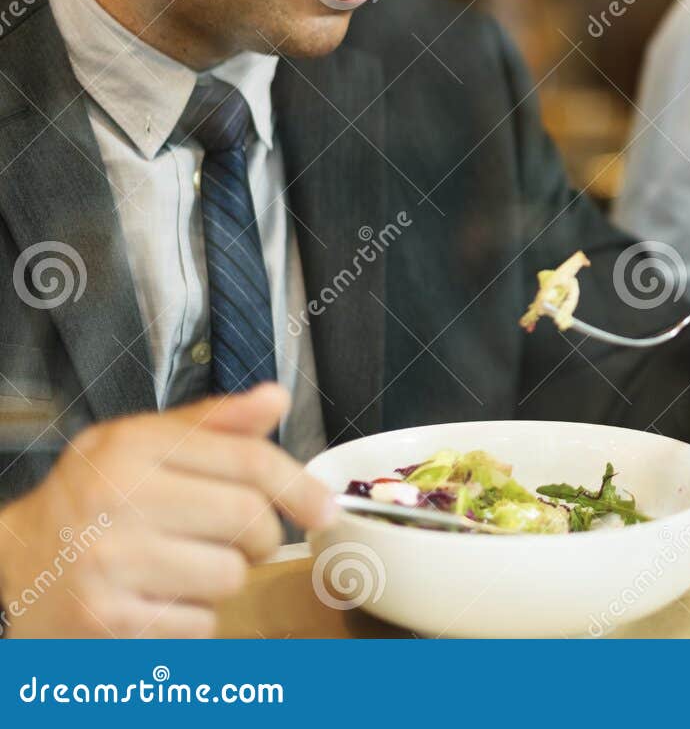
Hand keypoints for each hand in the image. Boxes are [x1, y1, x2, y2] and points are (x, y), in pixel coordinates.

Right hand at [0, 384, 335, 637]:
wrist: (8, 569)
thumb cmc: (87, 503)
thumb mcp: (136, 444)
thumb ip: (211, 423)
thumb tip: (275, 399)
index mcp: (133, 448)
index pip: (249, 464)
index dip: (300, 487)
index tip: (324, 507)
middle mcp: (119, 499)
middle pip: (251, 522)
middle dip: (258, 537)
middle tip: (231, 538)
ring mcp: (111, 563)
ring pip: (231, 576)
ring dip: (222, 578)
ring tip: (181, 566)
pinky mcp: (109, 621)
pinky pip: (200, 623)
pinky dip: (191, 617)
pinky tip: (156, 598)